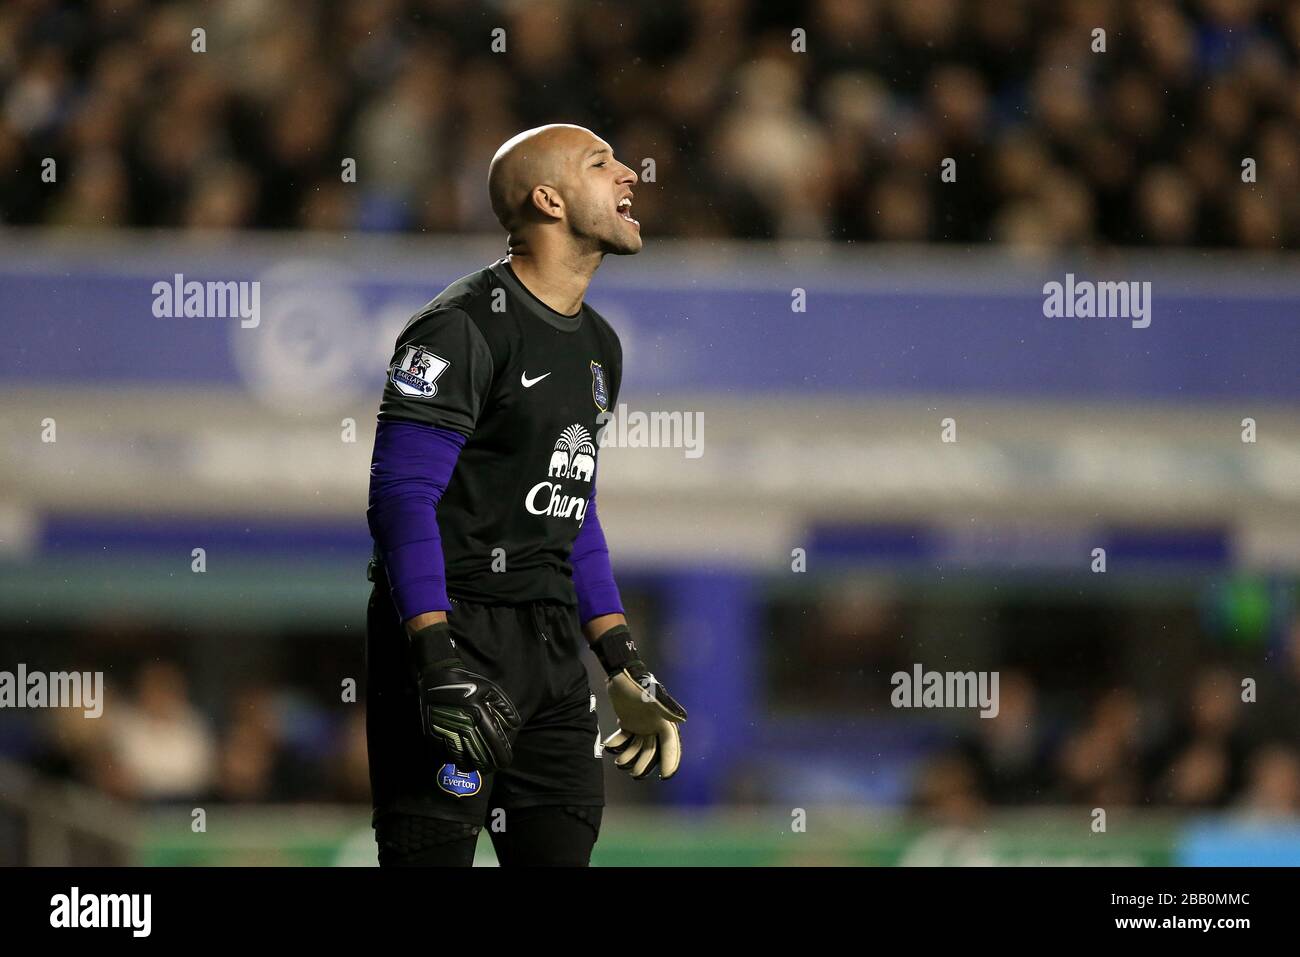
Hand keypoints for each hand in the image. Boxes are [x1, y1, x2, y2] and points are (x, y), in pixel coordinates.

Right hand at [409, 622, 519, 771]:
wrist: (437, 676)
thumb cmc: (467, 682)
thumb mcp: (490, 689)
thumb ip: (505, 707)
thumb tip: (515, 725)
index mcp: (478, 714)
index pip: (494, 743)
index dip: (502, 756)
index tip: (505, 761)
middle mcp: (462, 725)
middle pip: (478, 756)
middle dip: (488, 765)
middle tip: (492, 766)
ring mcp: (446, 731)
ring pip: (460, 759)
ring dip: (471, 766)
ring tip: (478, 766)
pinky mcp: (433, 734)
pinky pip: (444, 754)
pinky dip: (454, 759)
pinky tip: (461, 757)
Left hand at [591, 625, 686, 779]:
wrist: (620, 673)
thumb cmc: (638, 684)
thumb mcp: (652, 697)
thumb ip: (666, 708)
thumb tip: (683, 719)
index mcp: (664, 721)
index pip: (670, 745)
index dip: (670, 761)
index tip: (666, 776)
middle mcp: (654, 724)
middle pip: (653, 750)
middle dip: (645, 764)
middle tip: (635, 774)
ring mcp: (641, 724)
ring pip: (639, 747)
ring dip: (630, 756)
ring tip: (620, 761)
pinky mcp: (629, 721)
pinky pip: (626, 739)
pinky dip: (619, 744)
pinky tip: (611, 745)